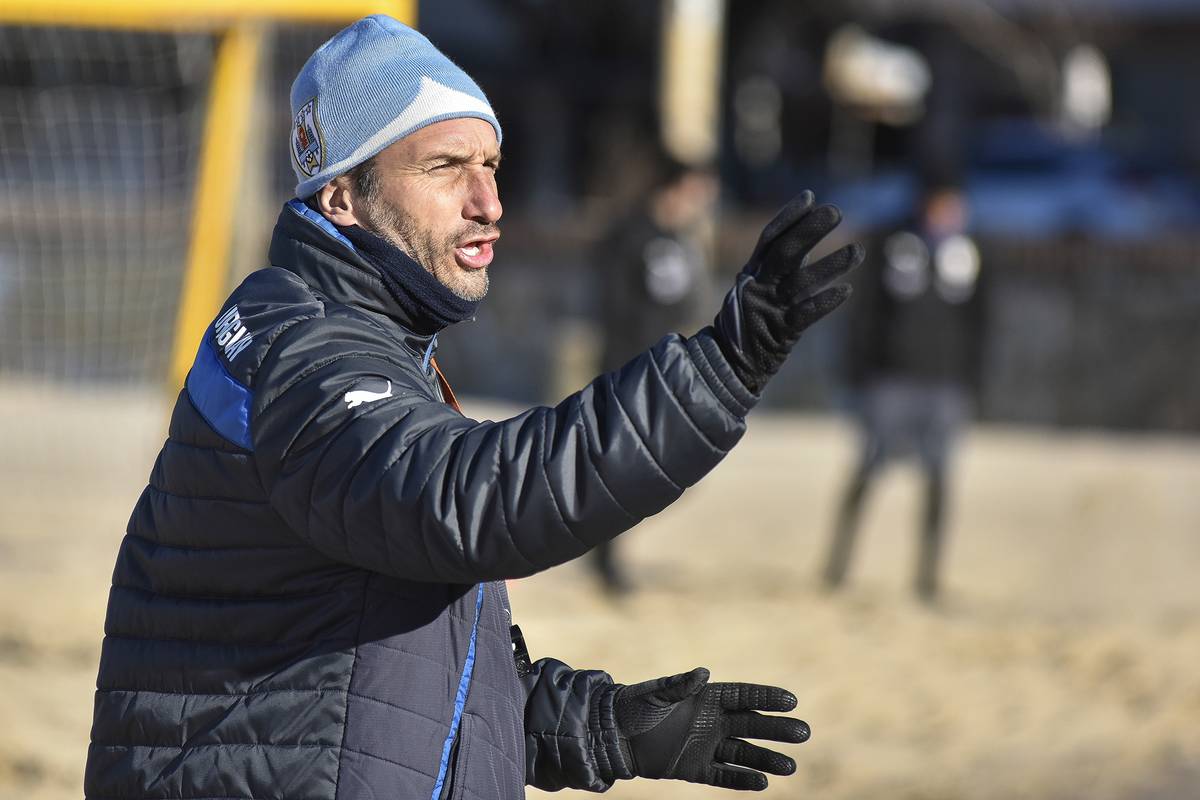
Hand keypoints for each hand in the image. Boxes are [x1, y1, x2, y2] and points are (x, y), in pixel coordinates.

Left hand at [612, 667, 808, 790]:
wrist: (614, 735)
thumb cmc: (634, 706)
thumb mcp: (655, 693)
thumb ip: (679, 684)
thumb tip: (703, 672)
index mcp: (706, 698)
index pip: (744, 697)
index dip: (767, 699)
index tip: (791, 701)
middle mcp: (712, 722)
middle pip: (751, 726)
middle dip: (777, 730)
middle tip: (803, 734)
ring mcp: (706, 746)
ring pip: (743, 753)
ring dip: (766, 759)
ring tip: (791, 766)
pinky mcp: (695, 768)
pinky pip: (723, 775)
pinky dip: (741, 779)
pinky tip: (763, 783)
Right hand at [713, 191, 862, 392]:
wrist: (729, 363)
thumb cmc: (751, 319)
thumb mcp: (758, 286)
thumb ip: (781, 261)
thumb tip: (805, 230)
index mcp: (752, 272)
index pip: (769, 238)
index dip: (789, 217)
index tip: (811, 197)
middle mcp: (757, 286)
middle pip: (783, 253)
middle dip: (809, 231)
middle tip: (836, 212)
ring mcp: (767, 309)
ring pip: (799, 283)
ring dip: (830, 266)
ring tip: (858, 252)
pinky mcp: (779, 333)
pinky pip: (804, 315)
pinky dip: (825, 302)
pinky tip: (846, 290)